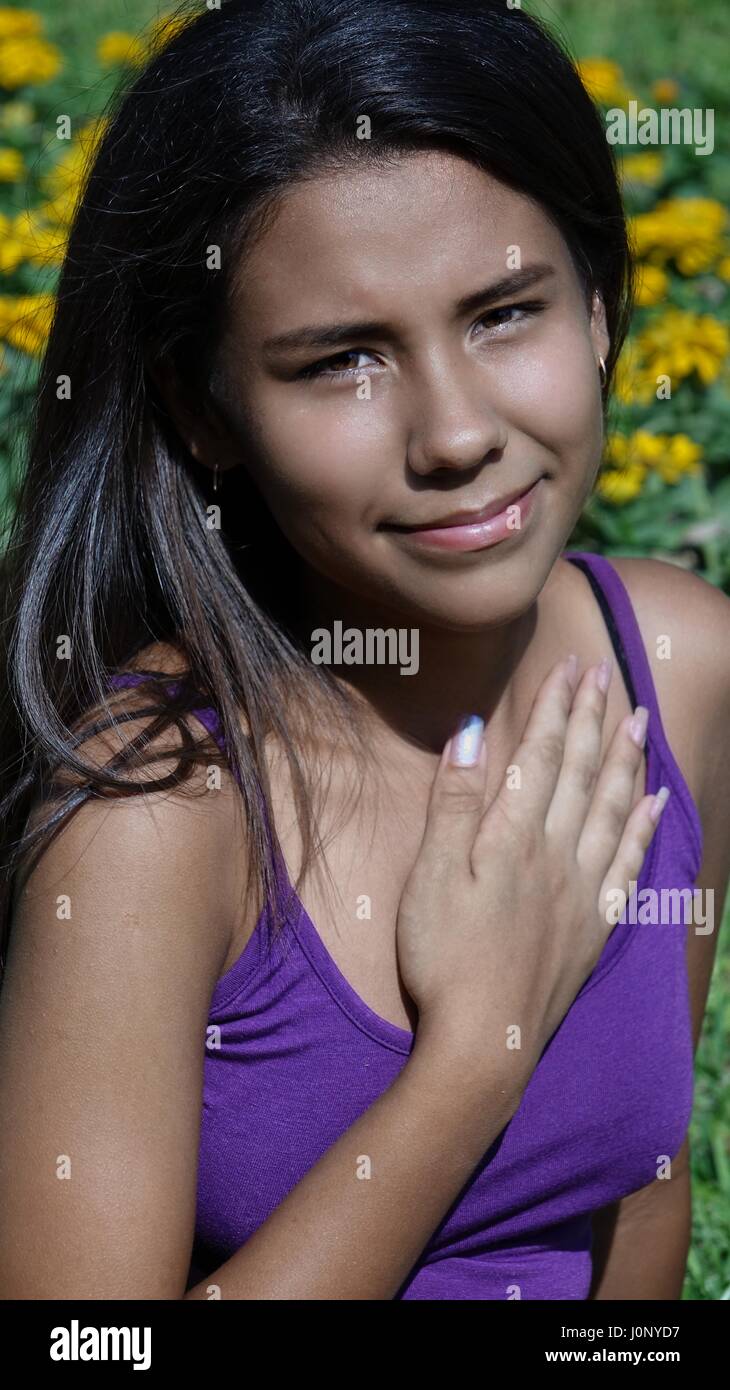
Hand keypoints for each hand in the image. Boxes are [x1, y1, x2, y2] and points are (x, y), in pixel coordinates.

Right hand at [396, 656, 666, 1078]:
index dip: (555, 707)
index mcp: (512, 836)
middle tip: (607, 673)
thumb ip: (452, 802)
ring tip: (638, 719)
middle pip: (581, 771)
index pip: (541, 754)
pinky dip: (643, 826)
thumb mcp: (428, 875)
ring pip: (612, 807)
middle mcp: (557, 854)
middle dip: (593, 716)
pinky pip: (630, 862)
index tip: (570, 666)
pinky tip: (653, 801)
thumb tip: (468, 732)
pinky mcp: (595, 925)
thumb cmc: (442, 958)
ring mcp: (582, 890)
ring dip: (624, 759)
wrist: (485, 1041)